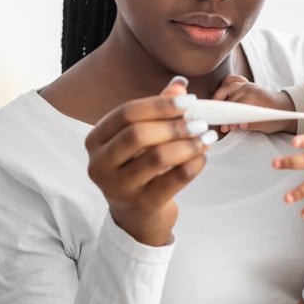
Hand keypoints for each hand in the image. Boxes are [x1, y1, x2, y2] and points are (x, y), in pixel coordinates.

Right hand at [84, 77, 214, 245]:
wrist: (135, 218)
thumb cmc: (138, 169)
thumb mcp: (141, 139)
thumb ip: (157, 111)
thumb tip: (179, 85)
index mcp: (96, 140)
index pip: (125, 114)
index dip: (158, 104)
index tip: (189, 100)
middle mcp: (99, 164)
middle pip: (137, 134)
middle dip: (173, 125)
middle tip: (200, 122)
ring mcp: (118, 188)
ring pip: (156, 158)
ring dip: (187, 144)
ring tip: (207, 137)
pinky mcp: (141, 205)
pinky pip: (173, 180)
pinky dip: (192, 164)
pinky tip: (203, 157)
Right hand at [212, 73, 296, 133]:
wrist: (285, 107)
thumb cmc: (276, 116)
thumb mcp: (267, 124)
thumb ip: (253, 124)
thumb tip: (240, 125)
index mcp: (256, 97)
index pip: (237, 106)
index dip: (230, 118)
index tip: (225, 127)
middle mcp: (250, 89)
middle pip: (230, 97)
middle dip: (223, 111)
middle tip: (219, 122)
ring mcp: (247, 85)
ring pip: (227, 86)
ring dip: (218, 96)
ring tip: (214, 108)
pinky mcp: (246, 84)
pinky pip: (232, 80)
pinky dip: (224, 85)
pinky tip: (220, 93)